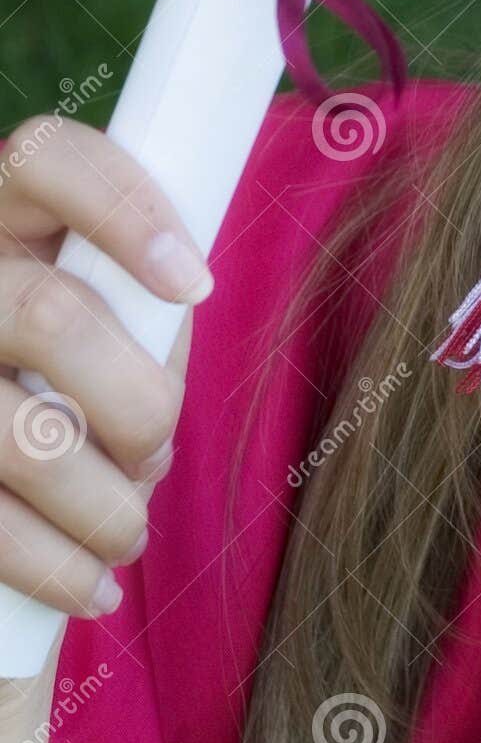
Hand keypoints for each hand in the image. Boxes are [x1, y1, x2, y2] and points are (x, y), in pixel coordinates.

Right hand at [0, 112, 206, 636]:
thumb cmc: (56, 366)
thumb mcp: (94, 311)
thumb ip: (132, 310)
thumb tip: (168, 343)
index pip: (47, 158)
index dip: (126, 209)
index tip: (196, 283)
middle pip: (50, 316)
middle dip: (138, 406)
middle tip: (157, 454)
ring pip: (22, 436)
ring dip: (104, 504)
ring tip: (127, 532)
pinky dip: (51, 567)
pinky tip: (89, 585)